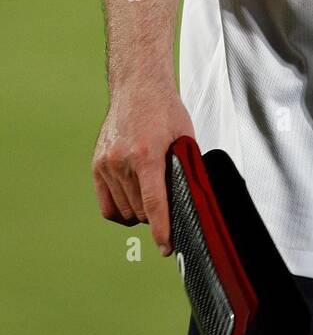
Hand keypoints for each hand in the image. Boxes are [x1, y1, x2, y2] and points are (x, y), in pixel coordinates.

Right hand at [92, 83, 195, 257]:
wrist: (138, 87)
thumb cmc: (164, 109)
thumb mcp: (185, 137)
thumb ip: (186, 168)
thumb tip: (192, 200)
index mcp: (147, 154)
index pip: (154, 204)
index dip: (162, 230)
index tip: (167, 246)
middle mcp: (123, 161)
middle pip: (140, 210)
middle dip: (156, 215)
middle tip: (168, 203)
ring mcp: (107, 164)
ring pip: (125, 211)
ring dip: (139, 212)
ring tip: (152, 195)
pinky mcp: (97, 165)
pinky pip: (108, 205)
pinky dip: (122, 210)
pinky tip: (134, 202)